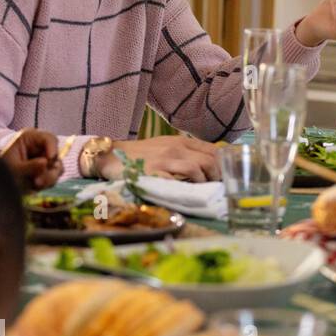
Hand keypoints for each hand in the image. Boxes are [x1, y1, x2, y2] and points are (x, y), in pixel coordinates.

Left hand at [0, 128, 61, 190]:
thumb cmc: (2, 170)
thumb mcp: (14, 168)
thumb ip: (30, 166)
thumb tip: (45, 162)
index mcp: (29, 138)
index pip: (48, 138)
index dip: (52, 148)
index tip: (49, 160)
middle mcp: (39, 146)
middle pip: (55, 155)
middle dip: (49, 169)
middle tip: (39, 181)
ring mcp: (44, 158)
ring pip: (57, 167)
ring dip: (49, 178)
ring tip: (35, 186)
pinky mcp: (46, 169)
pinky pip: (54, 175)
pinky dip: (47, 182)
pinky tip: (35, 186)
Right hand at [98, 135, 222, 181]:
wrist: (111, 155)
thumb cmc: (142, 153)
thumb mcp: (167, 146)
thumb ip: (187, 152)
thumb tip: (211, 163)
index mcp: (181, 141)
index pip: (213, 150)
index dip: (223, 164)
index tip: (223, 175)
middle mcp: (175, 149)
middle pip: (208, 161)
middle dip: (216, 176)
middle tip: (214, 187)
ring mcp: (164, 161)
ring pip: (196, 170)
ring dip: (202, 183)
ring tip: (200, 190)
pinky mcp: (153, 173)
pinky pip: (175, 182)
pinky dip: (184, 189)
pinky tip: (184, 193)